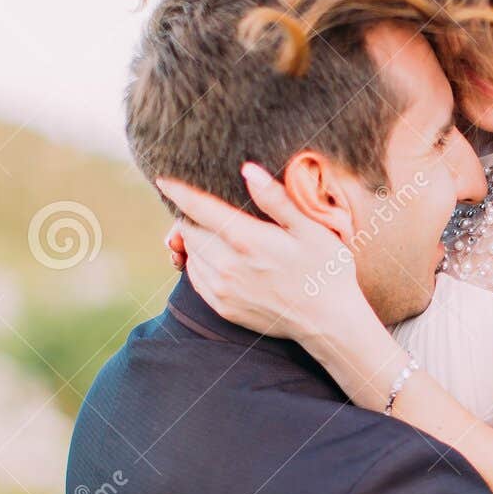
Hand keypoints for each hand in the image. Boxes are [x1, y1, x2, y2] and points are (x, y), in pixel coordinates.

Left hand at [155, 163, 368, 348]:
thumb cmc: (325, 270)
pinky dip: (200, 263)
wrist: (328, 323)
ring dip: (196, 240)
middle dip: (192, 216)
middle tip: (206, 209)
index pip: (200, 209)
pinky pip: (196, 277)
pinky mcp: (223, 307)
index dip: (179, 192)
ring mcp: (223, 290)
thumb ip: (276, 199)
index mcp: (249, 241)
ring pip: (191, 254)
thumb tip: (248, 170)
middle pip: (189, 230)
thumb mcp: (311, 229)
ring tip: (216, 232)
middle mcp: (228, 266)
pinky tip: (221, 258)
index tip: (164, 180)